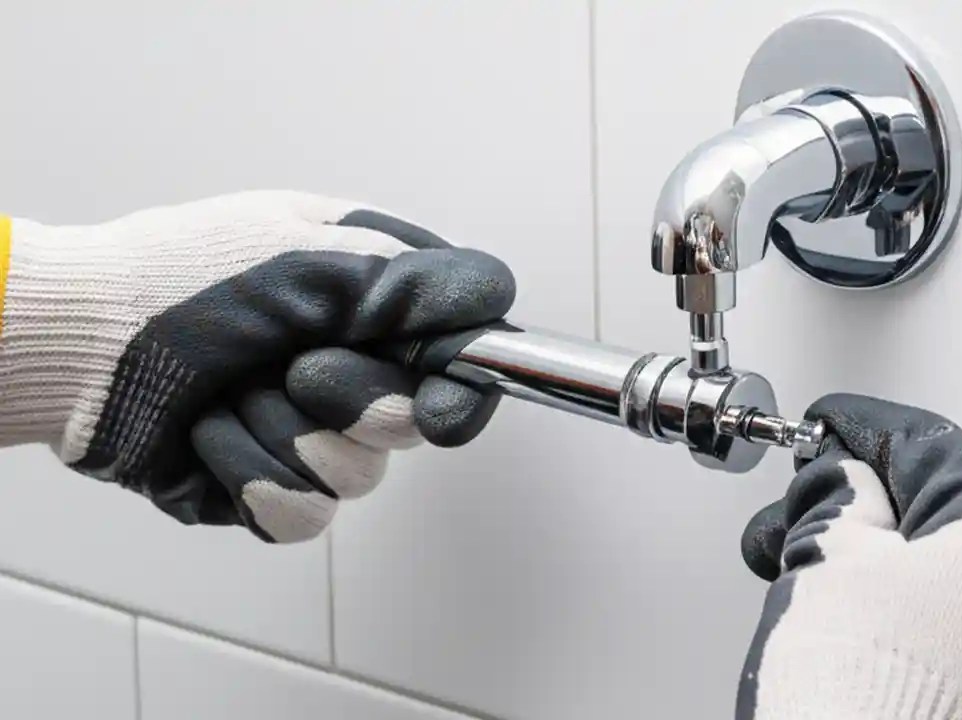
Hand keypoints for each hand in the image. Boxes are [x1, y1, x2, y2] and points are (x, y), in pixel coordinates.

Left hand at [0, 191, 514, 541]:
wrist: (81, 344)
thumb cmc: (180, 280)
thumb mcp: (301, 258)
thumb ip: (406, 284)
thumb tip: (494, 295)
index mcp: (373, 299)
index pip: (463, 349)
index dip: (464, 379)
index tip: (442, 397)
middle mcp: (353, 364)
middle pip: (419, 419)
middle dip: (355, 397)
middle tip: (297, 367)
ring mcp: (315, 430)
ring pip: (361, 473)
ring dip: (286, 433)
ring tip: (232, 393)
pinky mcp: (274, 485)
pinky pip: (305, 512)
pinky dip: (252, 473)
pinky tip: (212, 437)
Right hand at [737, 394, 961, 719]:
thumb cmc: (854, 691)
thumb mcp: (832, 554)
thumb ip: (840, 494)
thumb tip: (842, 478)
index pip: (937, 447)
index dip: (867, 429)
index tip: (829, 427)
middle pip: (939, 508)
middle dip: (858, 497)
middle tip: (806, 495)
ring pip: (932, 567)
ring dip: (861, 551)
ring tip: (797, 558)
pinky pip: (934, 618)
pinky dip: (881, 599)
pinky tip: (829, 603)